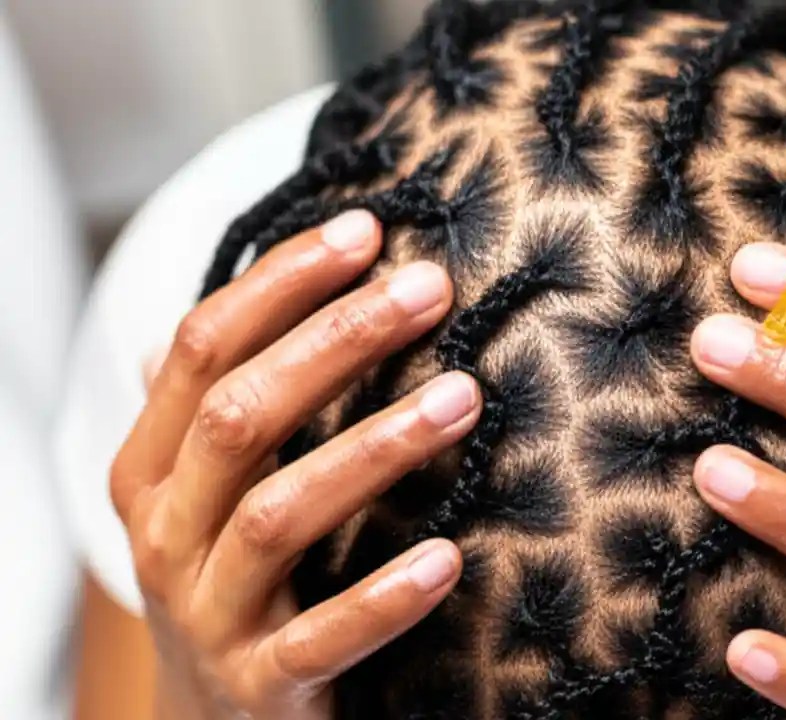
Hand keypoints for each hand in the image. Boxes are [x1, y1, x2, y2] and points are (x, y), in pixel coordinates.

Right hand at [110, 212, 481, 719]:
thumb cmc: (229, 578)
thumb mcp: (203, 491)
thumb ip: (212, 406)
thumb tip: (220, 308)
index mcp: (150, 469)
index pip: (201, 349)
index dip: (281, 282)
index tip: (367, 230)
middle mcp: (164, 532)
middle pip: (241, 415)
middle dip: (337, 341)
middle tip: (430, 288)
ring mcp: (207, 613)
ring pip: (278, 513)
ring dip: (375, 448)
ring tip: (463, 397)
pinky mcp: (260, 686)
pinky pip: (322, 638)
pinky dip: (383, 596)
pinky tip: (449, 559)